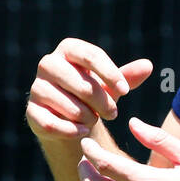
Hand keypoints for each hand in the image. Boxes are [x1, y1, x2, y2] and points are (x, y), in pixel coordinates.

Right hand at [25, 38, 152, 144]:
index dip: (111, 74)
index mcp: (68, 49)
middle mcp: (48, 64)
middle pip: (81, 83)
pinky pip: (53, 124)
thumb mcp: (111, 83)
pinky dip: (72, 130)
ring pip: (69, 106)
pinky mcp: (31, 111)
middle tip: (113, 113)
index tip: (126, 91)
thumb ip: (128, 75)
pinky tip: (84, 131)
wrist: (67, 114)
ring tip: (95, 119)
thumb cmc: (93, 92)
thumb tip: (148, 66)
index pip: (91, 56)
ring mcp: (37, 88)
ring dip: (88, 117)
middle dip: (102, 102)